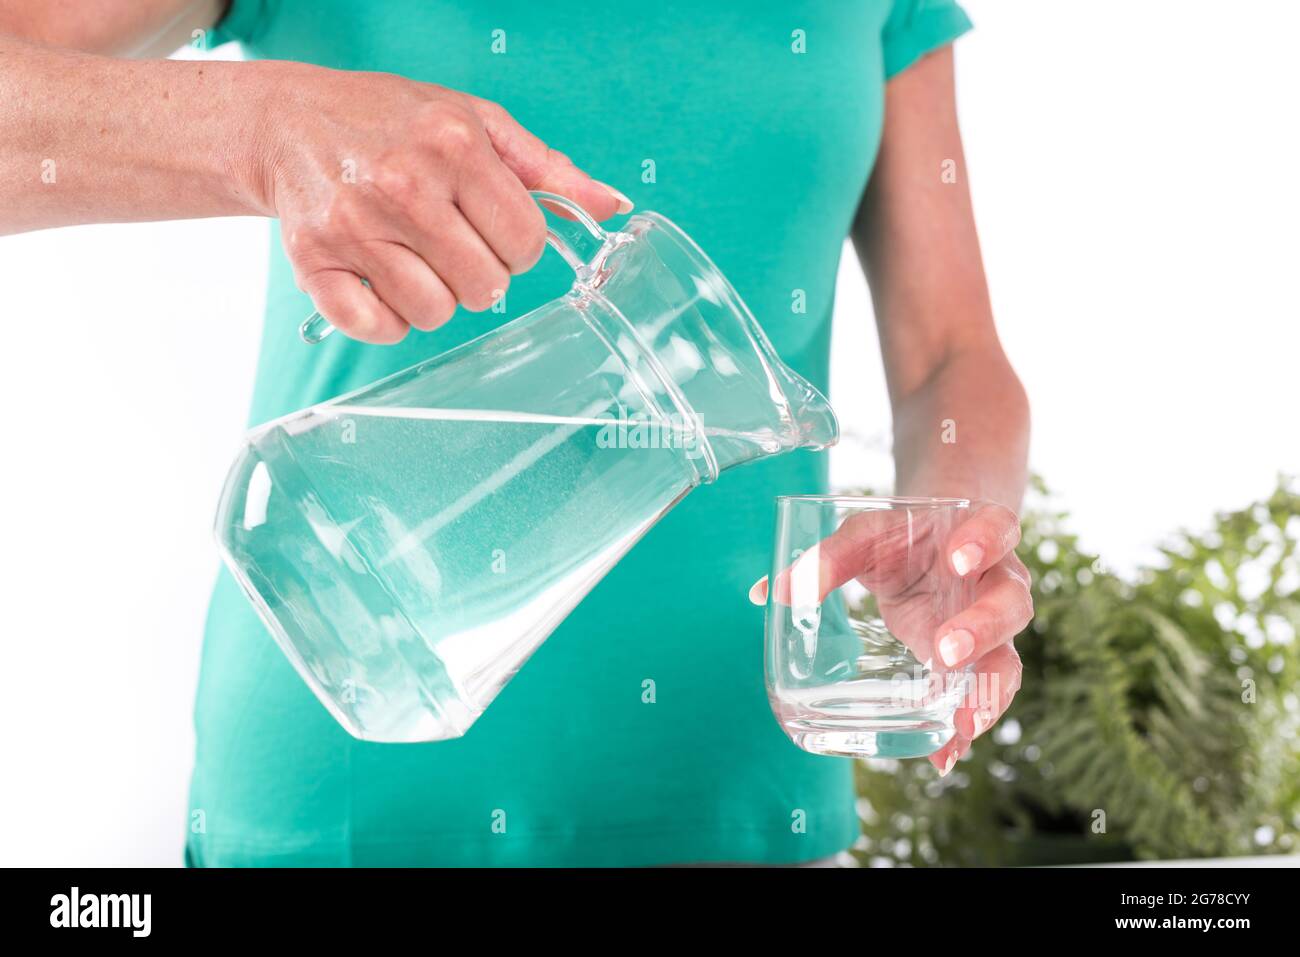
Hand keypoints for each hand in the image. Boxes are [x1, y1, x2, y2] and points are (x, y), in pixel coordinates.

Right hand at [248, 63, 630, 342]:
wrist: (289, 122)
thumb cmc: (392, 122)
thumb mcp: (476, 123)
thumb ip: (546, 170)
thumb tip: (611, 206)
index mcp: (454, 146)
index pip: (526, 242)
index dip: (517, 244)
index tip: (492, 227)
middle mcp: (405, 185)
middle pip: (486, 286)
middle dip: (479, 273)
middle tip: (450, 242)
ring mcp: (355, 227)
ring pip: (436, 313)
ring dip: (434, 297)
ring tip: (413, 257)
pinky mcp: (314, 262)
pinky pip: (378, 328)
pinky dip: (386, 318)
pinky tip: (380, 281)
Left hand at [750, 501, 1031, 775]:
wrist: (940, 545)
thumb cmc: (905, 536)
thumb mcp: (866, 535)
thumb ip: (827, 559)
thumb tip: (771, 592)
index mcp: (976, 533)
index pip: (996, 528)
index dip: (984, 542)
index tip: (957, 559)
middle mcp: (996, 582)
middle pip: (1010, 603)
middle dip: (983, 628)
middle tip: (947, 652)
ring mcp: (992, 629)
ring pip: (1006, 659)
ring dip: (986, 693)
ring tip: (964, 724)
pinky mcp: (976, 664)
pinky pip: (980, 698)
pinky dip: (963, 728)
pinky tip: (944, 755)